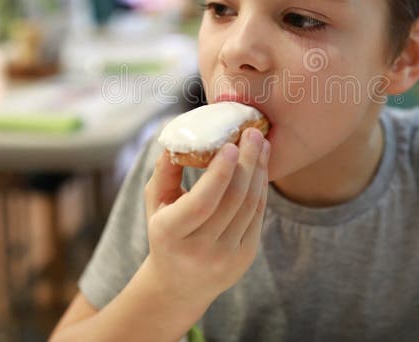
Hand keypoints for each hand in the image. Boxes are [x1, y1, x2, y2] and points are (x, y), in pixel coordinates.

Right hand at [142, 128, 269, 305]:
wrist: (180, 285)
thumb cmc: (165, 233)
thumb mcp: (156, 204)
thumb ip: (165, 172)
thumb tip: (176, 139)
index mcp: (171, 234)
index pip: (201, 203)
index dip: (219, 174)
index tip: (230, 145)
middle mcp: (200, 250)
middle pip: (232, 201)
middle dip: (247, 162)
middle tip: (254, 133)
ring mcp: (226, 257)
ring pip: (249, 206)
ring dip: (259, 171)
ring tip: (262, 144)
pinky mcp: (245, 258)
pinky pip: (257, 215)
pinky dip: (261, 187)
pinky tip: (261, 167)